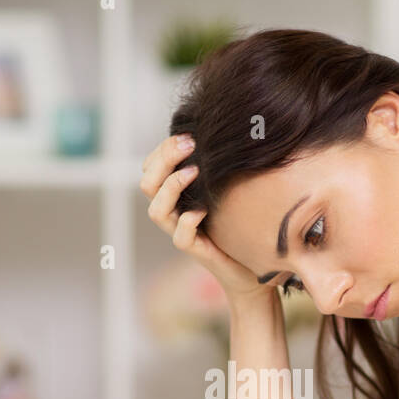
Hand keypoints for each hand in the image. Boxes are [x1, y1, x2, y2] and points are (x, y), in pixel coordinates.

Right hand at [139, 134, 269, 304]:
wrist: (250, 267)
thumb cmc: (237, 222)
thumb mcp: (224, 187)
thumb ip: (213, 167)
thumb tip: (219, 132)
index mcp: (173, 195)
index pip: (150, 168)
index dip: (162, 150)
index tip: (188, 134)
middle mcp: (171, 212)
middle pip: (147, 183)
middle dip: (164, 160)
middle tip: (189, 143)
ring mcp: (180, 232)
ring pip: (156, 210)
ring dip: (172, 187)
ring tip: (195, 171)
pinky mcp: (195, 250)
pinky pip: (180, 237)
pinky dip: (187, 222)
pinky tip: (203, 210)